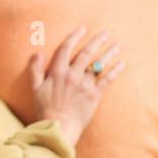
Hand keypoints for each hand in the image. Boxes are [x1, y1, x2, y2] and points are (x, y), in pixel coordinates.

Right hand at [29, 27, 124, 145]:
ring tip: (117, 45)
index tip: (82, 29)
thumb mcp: (35, 89)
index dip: (74, 38)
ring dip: (109, 53)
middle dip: (96, 41)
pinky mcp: (95, 95)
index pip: (66, 50)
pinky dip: (115, 70)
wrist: (59, 128)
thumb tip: (37, 53)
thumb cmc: (45, 109)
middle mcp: (72, 75)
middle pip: (86, 53)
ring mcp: (85, 85)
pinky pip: (107, 79)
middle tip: (105, 32)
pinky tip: (122, 63)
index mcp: (57, 73)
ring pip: (99, 64)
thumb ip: (35, 70)